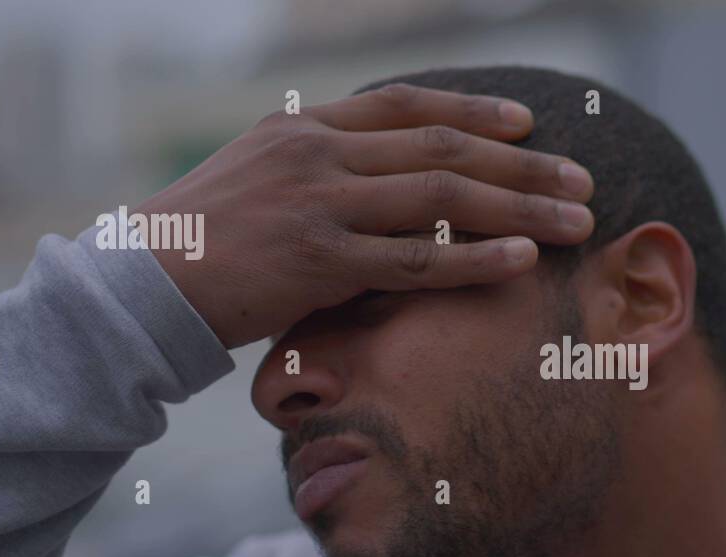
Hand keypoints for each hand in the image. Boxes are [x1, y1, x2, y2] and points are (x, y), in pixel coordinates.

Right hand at [138, 83, 594, 347]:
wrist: (144, 282)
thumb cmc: (210, 239)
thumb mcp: (264, 177)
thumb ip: (328, 168)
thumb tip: (393, 181)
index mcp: (306, 127)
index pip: (407, 106)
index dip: (473, 111)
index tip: (528, 124)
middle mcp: (319, 153)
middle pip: (443, 148)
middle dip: (522, 165)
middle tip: (581, 178)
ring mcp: (319, 204)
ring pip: (442, 196)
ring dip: (519, 208)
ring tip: (577, 219)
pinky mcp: (317, 261)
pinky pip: (414, 258)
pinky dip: (473, 257)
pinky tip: (520, 259)